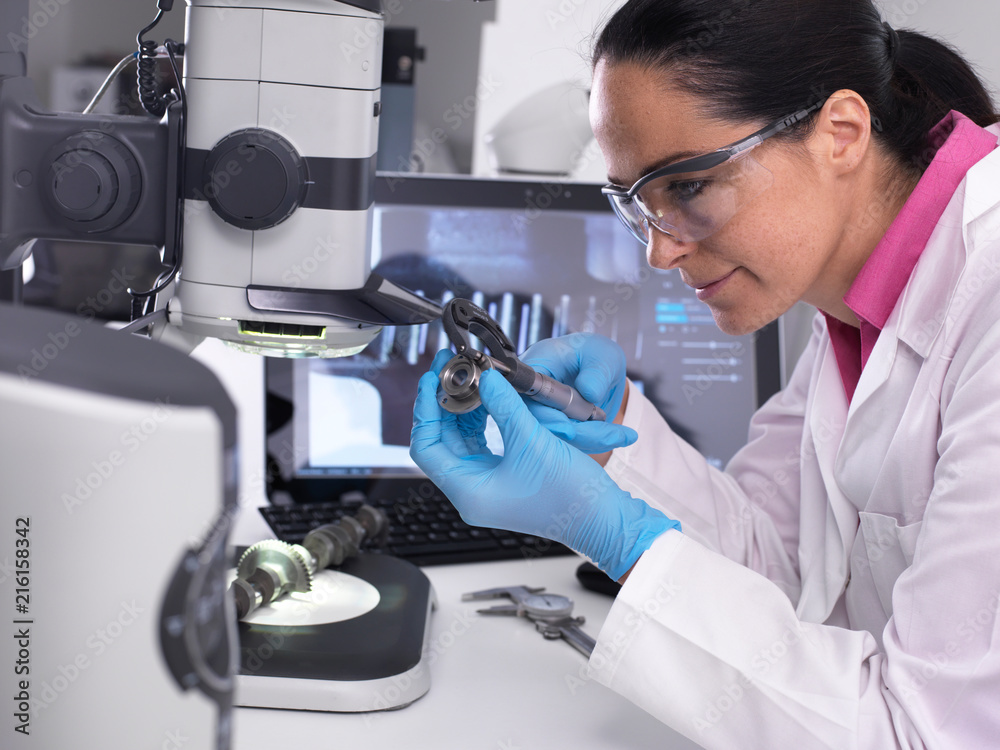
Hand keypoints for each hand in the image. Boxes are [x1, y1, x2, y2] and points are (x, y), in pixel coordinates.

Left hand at [410, 351, 679, 579]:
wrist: (603, 520)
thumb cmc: (570, 496)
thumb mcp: (533, 441)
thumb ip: (505, 406)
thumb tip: (485, 378)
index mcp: (468, 491)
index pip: (427, 445)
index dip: (426, 409)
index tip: (432, 378)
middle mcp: (472, 491)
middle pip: (441, 440)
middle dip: (445, 402)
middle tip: (450, 368)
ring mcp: (487, 486)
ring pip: (461, 440)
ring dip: (463, 408)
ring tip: (469, 377)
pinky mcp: (504, 478)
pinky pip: (482, 444)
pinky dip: (482, 419)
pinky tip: (488, 397)